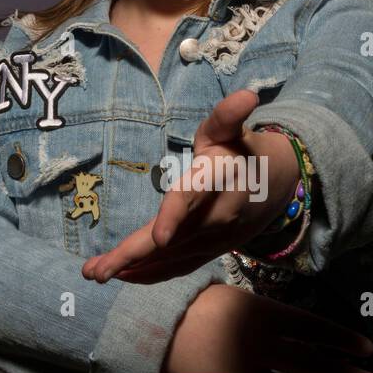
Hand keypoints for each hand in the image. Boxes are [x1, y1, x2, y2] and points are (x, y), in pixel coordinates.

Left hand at [82, 90, 299, 284]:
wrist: (278, 185)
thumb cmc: (240, 150)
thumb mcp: (230, 130)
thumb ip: (228, 115)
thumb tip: (245, 95)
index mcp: (216, 180)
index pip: (192, 198)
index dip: (175, 217)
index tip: (158, 237)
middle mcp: (215, 215)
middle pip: (171, 239)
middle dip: (133, 255)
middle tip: (97, 271)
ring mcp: (213, 239)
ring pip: (170, 258)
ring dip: (132, 269)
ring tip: (95, 274)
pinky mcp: (210, 251)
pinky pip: (178, 267)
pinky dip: (150, 274)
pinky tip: (122, 276)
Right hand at [162, 283, 372, 372]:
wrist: (147, 323)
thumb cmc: (183, 305)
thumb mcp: (226, 302)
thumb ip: (257, 317)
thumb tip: (288, 330)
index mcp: (257, 312)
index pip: (309, 326)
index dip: (338, 337)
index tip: (364, 345)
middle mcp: (259, 341)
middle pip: (310, 361)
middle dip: (342, 371)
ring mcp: (247, 365)